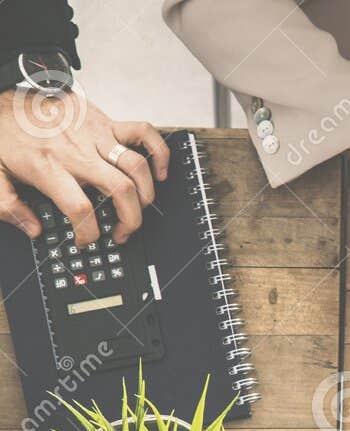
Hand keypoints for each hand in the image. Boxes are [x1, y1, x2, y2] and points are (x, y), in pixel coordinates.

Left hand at [0, 90, 167, 243]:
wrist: (7, 97)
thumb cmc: (5, 134)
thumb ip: (7, 205)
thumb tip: (32, 228)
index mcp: (49, 167)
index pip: (80, 208)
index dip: (88, 233)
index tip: (86, 241)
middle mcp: (78, 151)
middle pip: (121, 190)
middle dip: (130, 220)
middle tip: (123, 232)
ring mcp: (96, 135)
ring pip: (137, 167)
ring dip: (146, 194)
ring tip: (139, 208)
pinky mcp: (106, 122)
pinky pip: (144, 133)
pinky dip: (159, 153)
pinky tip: (160, 172)